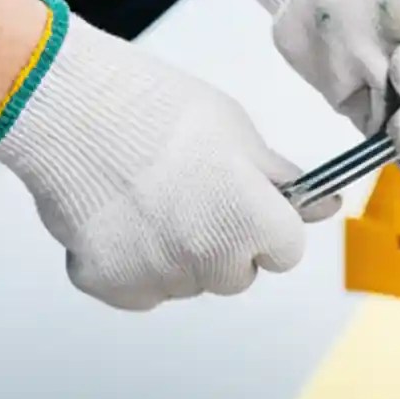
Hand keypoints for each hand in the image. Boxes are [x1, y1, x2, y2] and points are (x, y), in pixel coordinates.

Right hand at [0, 0, 333, 310]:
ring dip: (180, 255)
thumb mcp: (239, 134)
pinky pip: (139, 290)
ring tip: (152, 199)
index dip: (270, 227)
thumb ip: (279, 181)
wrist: (75, 108)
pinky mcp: (109, 284)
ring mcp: (157, 276)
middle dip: (226, 246)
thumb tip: (324, 205)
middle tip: (196, 198)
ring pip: (188, 283)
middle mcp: (210, 258)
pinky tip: (123, 217)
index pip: (286, 252)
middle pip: (237, 275)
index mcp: (252, 220)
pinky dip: (133, 264)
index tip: (251, 206)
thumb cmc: (160, 111)